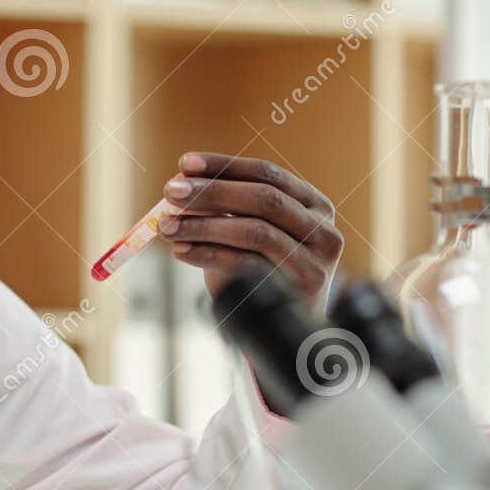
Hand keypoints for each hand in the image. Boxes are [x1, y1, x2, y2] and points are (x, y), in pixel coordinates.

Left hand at [159, 152, 342, 310]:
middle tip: (170, 192)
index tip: (184, 164)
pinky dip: (208, 254)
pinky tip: (180, 251)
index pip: (267, 173)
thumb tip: (179, 183)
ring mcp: (317, 257)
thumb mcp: (246, 232)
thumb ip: (223, 208)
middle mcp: (322, 226)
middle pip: (263, 198)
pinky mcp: (303, 286)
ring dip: (204, 225)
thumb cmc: (260, 270)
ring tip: (167, 226)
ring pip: (255, 231)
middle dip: (212, 192)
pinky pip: (248, 264)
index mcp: (312, 202)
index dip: (224, 166)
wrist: (282, 325)